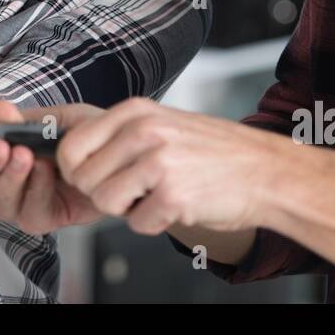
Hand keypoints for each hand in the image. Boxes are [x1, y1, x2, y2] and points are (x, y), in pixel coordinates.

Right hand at [0, 101, 105, 234]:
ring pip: (1, 201)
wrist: (124, 153)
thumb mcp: (56, 118)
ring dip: (11, 177)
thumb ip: (24, 119)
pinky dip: (36, 189)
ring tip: (26, 155)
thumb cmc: (88, 135)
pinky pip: (31, 211)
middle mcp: (8, 180)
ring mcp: (25, 202)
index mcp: (5, 151)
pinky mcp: (46, 218)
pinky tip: (46, 171)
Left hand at [56, 97, 276, 235]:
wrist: (266, 172)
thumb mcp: (162, 124)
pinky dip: (153, 223)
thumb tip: (68, 156)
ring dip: (128, 209)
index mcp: (135, 111)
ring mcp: (159, 162)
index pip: (70, 145)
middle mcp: (144, 131)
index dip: (74, 170)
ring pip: (105, 202)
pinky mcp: (174, 194)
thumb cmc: (212, 152)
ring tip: (156, 194)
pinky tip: (176, 205)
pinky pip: (137, 223)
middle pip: (83, 179)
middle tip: (134, 189)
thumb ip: (119, 134)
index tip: (91, 177)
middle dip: (103, 192)